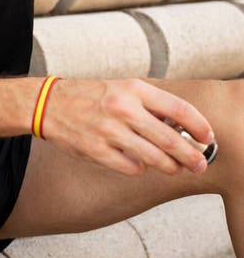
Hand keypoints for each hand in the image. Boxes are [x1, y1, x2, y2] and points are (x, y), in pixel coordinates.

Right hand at [42, 78, 214, 176]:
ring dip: (170, 167)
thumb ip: (152, 105)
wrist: (50, 104)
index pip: (178, 109)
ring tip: (175, 168)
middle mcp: (122, 108)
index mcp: (133, 89)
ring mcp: (109, 131)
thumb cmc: (94, 96)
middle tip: (200, 164)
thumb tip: (184, 128)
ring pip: (153, 158)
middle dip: (190, 156)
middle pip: (170, 139)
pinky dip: (140, 168)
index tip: (207, 137)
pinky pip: (131, 168)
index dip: (198, 126)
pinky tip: (139, 163)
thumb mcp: (124, 89)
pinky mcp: (96, 151)